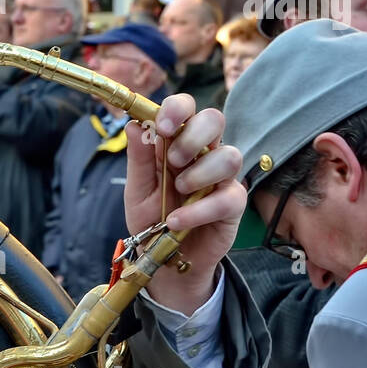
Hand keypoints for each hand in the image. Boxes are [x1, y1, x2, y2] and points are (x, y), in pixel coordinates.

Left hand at [122, 93, 244, 314]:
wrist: (163, 259)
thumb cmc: (151, 219)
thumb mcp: (137, 189)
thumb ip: (139, 158)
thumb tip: (133, 123)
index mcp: (177, 142)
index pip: (187, 107)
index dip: (178, 108)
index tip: (162, 126)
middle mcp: (203, 154)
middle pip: (215, 120)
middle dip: (192, 136)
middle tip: (172, 160)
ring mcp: (222, 178)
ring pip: (230, 155)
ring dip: (199, 172)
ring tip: (178, 191)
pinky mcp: (233, 204)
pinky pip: (229, 197)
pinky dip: (199, 209)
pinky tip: (177, 220)